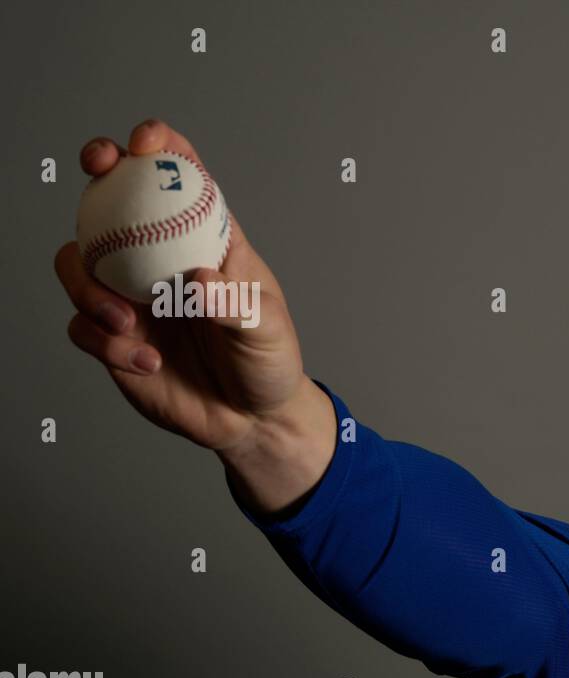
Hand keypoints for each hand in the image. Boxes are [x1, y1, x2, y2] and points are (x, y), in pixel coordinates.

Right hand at [56, 119, 306, 452]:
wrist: (252, 420)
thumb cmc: (269, 362)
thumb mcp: (268, 331)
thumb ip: (235, 305)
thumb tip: (197, 281)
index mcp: (205, 242)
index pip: (180, 179)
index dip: (159, 147)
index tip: (147, 142)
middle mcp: (159, 260)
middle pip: (112, 200)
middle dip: (98, 172)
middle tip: (97, 170)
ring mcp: (130, 296)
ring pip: (77, 264)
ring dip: (87, 286)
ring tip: (126, 323)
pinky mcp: (112, 338)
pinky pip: (81, 326)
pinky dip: (105, 343)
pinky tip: (148, 363)